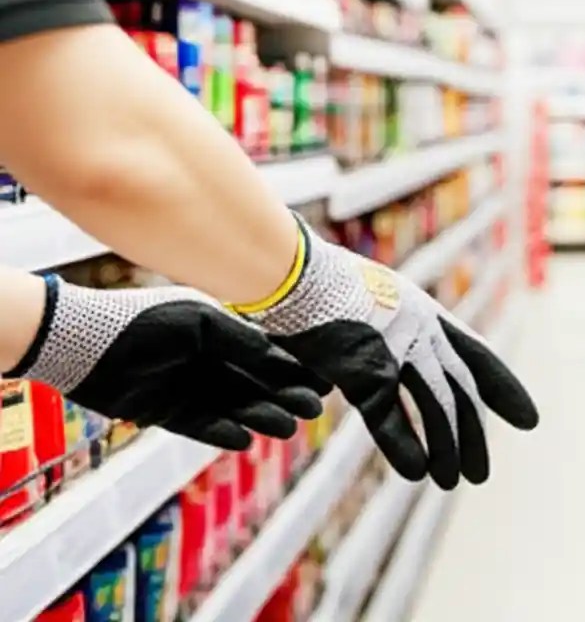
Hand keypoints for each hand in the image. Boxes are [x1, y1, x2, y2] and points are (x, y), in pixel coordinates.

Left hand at [6, 276, 326, 450]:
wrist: (83, 344)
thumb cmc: (144, 323)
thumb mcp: (201, 325)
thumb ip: (243, 343)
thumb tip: (286, 359)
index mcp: (219, 331)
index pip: (267, 353)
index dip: (295, 367)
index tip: (324, 380)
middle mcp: (207, 361)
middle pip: (256, 383)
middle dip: (285, 395)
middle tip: (314, 407)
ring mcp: (188, 387)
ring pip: (235, 406)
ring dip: (261, 416)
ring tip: (286, 426)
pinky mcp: (167, 413)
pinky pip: (204, 426)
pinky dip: (223, 432)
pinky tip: (244, 438)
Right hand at [244, 224, 538, 486]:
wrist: (285, 266)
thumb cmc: (314, 281)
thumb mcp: (369, 298)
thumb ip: (389, 327)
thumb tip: (392, 360)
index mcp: (424, 311)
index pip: (476, 354)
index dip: (503, 388)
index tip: (528, 419)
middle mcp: (420, 328)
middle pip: (461, 388)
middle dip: (474, 433)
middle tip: (482, 474)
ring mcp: (395, 345)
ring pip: (436, 405)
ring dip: (448, 447)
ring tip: (453, 482)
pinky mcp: (364, 364)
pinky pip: (390, 414)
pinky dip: (405, 445)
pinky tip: (418, 473)